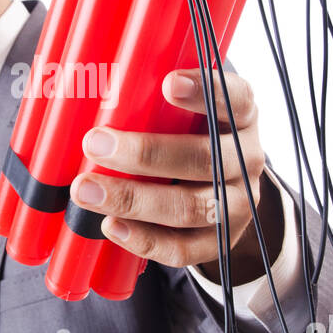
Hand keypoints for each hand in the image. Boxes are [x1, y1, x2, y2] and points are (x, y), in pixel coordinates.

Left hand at [70, 68, 275, 278]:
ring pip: (191, 207)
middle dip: (144, 153)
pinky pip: (184, 248)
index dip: (204, 90)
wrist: (226, 191)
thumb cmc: (191, 136)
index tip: (167, 84)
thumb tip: (86, 85)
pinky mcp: (221, 241)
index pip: (235, 97)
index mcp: (242, 115)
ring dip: (133, 199)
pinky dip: (144, 240)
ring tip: (86, 190)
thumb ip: (154, 102)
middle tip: (94, 143)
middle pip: (203, 159)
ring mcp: (238, 203)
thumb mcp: (188, 113)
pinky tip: (111, 225)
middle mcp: (247, 158)